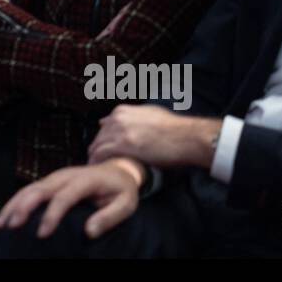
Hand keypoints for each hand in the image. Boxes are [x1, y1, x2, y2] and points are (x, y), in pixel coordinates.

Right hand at [0, 159, 141, 238]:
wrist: (117, 169)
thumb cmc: (121, 190)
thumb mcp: (126, 204)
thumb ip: (109, 217)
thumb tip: (89, 232)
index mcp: (84, 180)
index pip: (64, 197)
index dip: (51, 215)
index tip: (42, 234)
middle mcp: (65, 176)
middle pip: (39, 189)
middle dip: (23, 207)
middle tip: (12, 227)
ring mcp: (54, 177)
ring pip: (28, 189)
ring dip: (12, 205)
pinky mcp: (49, 182)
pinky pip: (28, 191)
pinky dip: (14, 203)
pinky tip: (3, 217)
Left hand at [87, 104, 220, 168]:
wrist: (186, 137)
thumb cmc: (174, 129)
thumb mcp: (150, 114)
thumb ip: (132, 116)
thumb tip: (120, 120)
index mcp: (122, 111)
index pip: (103, 127)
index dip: (103, 140)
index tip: (103, 150)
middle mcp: (118, 118)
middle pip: (98, 136)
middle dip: (97, 150)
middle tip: (97, 163)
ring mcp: (119, 130)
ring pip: (97, 145)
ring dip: (95, 158)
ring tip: (97, 169)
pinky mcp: (123, 144)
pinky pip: (101, 154)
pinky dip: (98, 162)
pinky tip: (100, 170)